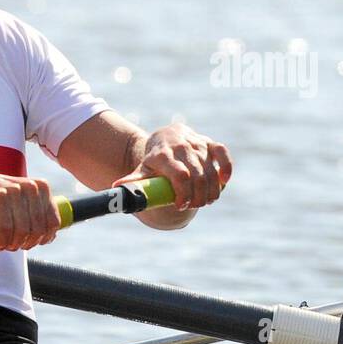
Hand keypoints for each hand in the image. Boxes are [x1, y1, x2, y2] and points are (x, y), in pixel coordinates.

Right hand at [0, 169, 60, 251]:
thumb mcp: (22, 199)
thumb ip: (38, 212)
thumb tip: (51, 236)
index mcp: (41, 186)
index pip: (53, 221)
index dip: (44, 238)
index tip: (32, 243)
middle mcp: (29, 186)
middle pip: (38, 228)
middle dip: (28, 243)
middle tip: (16, 246)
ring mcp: (13, 191)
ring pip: (22, 230)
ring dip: (14, 244)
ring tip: (6, 246)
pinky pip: (6, 228)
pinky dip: (3, 240)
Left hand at [115, 123, 231, 210]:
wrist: (164, 137)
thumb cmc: (153, 160)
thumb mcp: (143, 170)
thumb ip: (134, 181)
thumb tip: (116, 189)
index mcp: (162, 155)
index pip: (180, 175)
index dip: (183, 193)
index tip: (181, 206)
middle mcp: (181, 147)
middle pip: (197, 176)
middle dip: (198, 196)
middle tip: (195, 206)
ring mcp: (196, 143)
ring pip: (210, 169)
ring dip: (211, 190)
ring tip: (206, 202)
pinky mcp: (209, 142)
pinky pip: (222, 153)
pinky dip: (226, 168)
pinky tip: (224, 182)